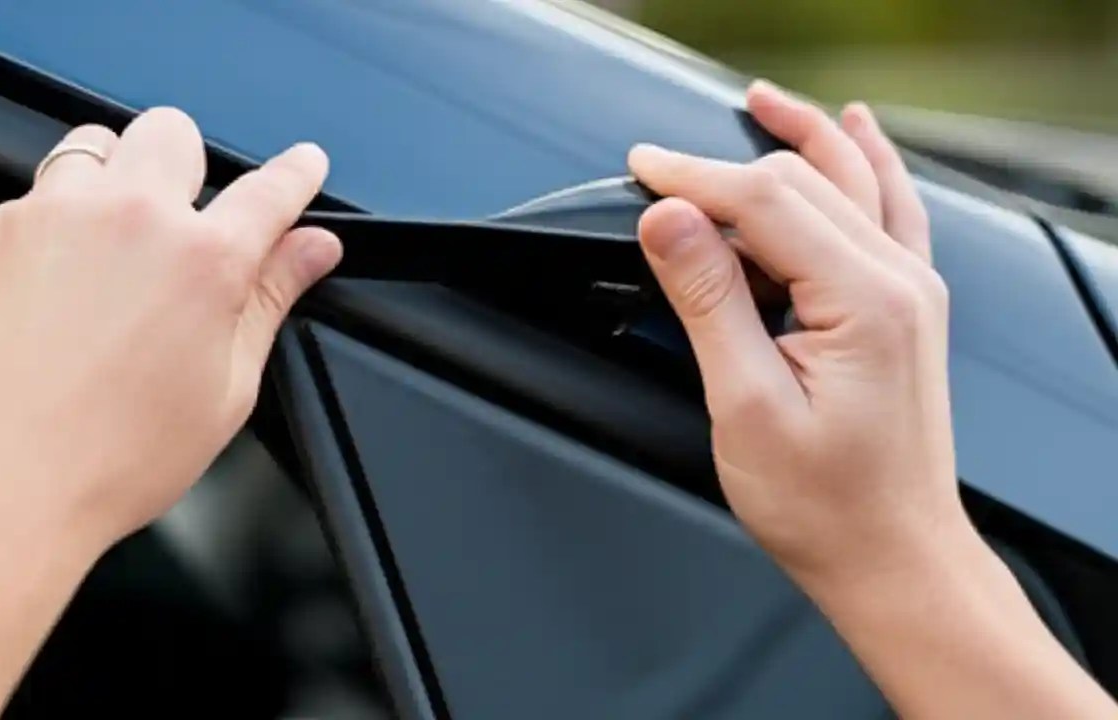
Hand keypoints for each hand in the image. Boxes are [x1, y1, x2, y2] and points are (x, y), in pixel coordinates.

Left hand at [0, 109, 341, 548]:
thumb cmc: (112, 456)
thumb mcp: (227, 387)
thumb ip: (271, 301)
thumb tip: (312, 251)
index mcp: (205, 262)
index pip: (271, 191)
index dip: (298, 173)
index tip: (304, 164)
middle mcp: (134, 219)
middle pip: (175, 134)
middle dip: (193, 167)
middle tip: (189, 224)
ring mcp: (60, 215)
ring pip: (100, 142)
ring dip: (122, 176)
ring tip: (120, 241)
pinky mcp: (2, 229)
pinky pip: (43, 187)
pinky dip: (64, 213)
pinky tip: (67, 275)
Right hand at [629, 81, 958, 587]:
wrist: (893, 556)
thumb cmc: (825, 504)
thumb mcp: (746, 405)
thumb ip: (708, 301)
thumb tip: (668, 220)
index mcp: (865, 301)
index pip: (766, 201)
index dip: (694, 178)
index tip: (640, 168)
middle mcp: (900, 281)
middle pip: (805, 182)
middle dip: (725, 164)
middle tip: (656, 164)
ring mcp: (911, 291)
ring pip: (854, 180)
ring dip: (803, 137)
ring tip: (759, 104)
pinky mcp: (906, 307)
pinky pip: (890, 208)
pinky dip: (866, 164)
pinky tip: (856, 135)